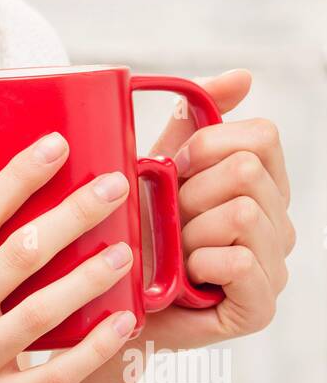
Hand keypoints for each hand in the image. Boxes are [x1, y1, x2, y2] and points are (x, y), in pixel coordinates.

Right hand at [0, 133, 139, 382]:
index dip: (18, 176)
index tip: (58, 144)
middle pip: (18, 255)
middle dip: (71, 215)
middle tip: (115, 185)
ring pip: (41, 314)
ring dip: (89, 278)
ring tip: (127, 248)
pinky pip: (52, 376)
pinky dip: (92, 350)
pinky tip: (124, 322)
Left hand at [138, 69, 295, 351]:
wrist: (104, 299)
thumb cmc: (132, 230)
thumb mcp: (158, 163)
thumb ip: (196, 118)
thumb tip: (244, 76)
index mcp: (262, 184)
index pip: (262, 135)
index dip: (208, 146)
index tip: (176, 170)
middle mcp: (277, 222)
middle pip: (247, 170)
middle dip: (191, 192)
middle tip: (171, 221)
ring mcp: (274, 266)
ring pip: (242, 212)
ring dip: (190, 231)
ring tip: (174, 251)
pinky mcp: (260, 306)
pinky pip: (241, 260)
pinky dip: (200, 262)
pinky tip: (185, 276)